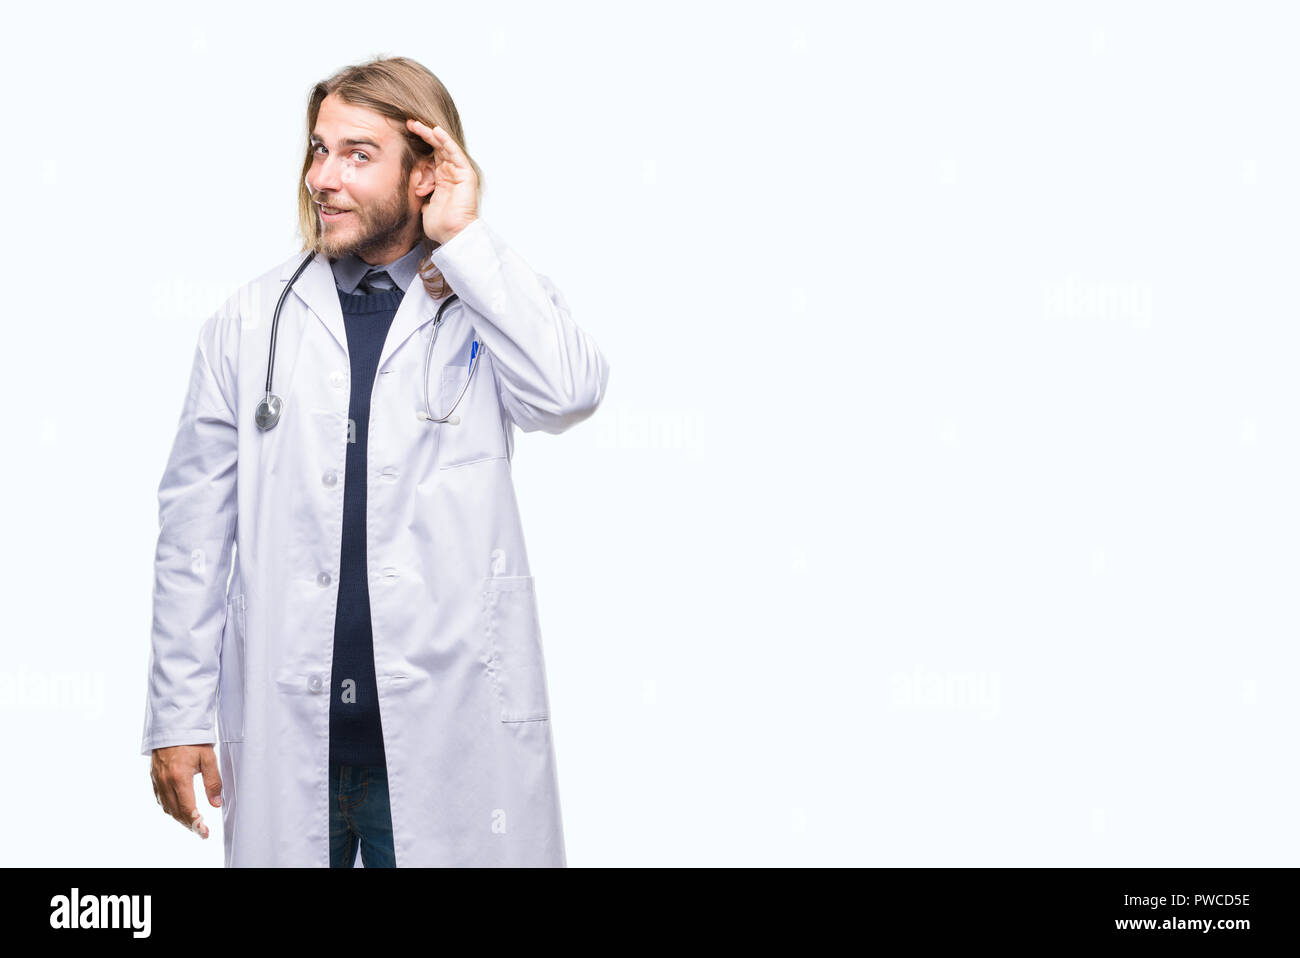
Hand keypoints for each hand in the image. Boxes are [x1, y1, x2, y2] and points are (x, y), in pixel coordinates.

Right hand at [151, 744, 221, 839]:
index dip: (196, 823)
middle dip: (188, 824)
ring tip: (192, 822)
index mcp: (179, 777)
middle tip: (200, 830)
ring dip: (178, 817)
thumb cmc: (192, 739)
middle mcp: (165, 781)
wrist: (173, 724)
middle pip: (175, 811)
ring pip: (166, 807)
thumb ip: (213, 782)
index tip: (204, 832)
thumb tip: (216, 803)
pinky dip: (169, 807)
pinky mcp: (154, 776)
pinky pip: (160, 798)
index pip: (187, 808)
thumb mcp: (208, 758)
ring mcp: (157, 779)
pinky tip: (178, 808)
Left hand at [406, 118, 478, 245]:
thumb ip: (419, 190)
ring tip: (417, 124)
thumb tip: (408, 185)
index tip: (404, 134)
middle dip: (423, 134)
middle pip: (437, 147)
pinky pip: (455, 153)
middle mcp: (450, 173)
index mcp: (441, 178)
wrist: (452, 235)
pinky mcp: (466, 174)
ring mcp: (459, 173)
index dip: (418, 143)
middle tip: (409, 123)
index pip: (430, 154)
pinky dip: (446, 141)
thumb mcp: (422, 202)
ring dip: (431, 134)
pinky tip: (436, 131)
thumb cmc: (440, 224)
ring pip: (445, 147)